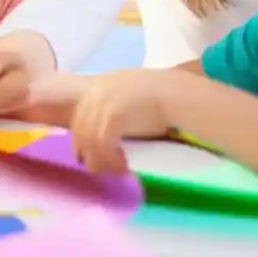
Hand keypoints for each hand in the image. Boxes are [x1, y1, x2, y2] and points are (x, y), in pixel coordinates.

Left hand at [30, 70, 175, 172]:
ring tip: (116, 170)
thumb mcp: (128, 94)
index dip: (84, 139)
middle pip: (79, 130)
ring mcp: (102, 104)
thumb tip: (104, 133)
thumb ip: (111, 107)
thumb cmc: (161, 96)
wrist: (178, 94)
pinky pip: (101, 146)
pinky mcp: (113, 118)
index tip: (92, 154)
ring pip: (88, 142)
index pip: (79, 117)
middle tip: (102, 168)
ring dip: (100, 161)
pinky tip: (123, 167)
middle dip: (88, 153)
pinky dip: (110, 161)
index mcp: (97, 86)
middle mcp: (95, 93)